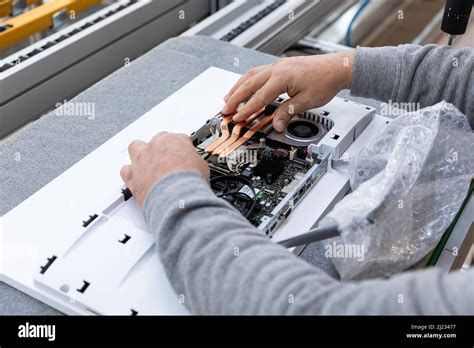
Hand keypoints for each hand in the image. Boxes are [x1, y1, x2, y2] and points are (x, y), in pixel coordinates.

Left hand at [120, 132, 209, 208]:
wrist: (176, 197)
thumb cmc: (189, 181)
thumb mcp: (202, 166)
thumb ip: (194, 162)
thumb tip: (195, 167)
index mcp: (175, 140)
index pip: (179, 139)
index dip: (182, 149)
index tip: (184, 156)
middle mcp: (156, 147)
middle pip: (157, 140)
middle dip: (162, 149)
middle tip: (168, 160)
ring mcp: (142, 160)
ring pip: (136, 148)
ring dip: (141, 154)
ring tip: (148, 164)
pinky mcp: (132, 176)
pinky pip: (126, 170)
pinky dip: (130, 173)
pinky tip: (136, 177)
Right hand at [221, 51, 354, 131]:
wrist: (337, 67)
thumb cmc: (325, 81)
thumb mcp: (306, 101)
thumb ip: (287, 113)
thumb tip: (276, 125)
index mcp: (282, 77)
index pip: (259, 96)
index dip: (247, 109)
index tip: (237, 118)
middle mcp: (276, 69)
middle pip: (249, 84)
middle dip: (235, 98)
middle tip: (224, 110)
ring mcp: (276, 66)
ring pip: (250, 76)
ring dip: (237, 88)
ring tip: (227, 99)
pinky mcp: (279, 66)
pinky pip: (257, 72)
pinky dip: (246, 81)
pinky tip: (242, 86)